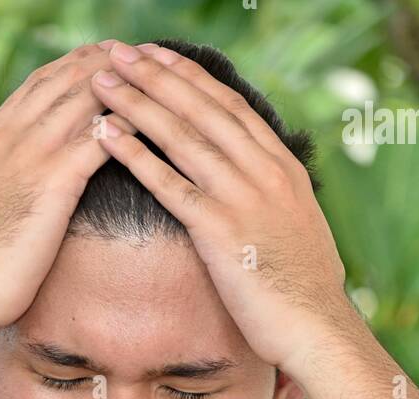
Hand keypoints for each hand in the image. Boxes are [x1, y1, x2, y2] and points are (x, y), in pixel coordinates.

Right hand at [0, 44, 135, 338]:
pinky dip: (129, 124)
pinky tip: (155, 122)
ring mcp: (30, 154)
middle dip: (106, 62)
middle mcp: (9, 136)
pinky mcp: (54, 181)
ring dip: (125, 84)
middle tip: (140, 56)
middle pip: (65, 79)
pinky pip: (102, 137)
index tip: (100, 60)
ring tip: (157, 79)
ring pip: (85, 97)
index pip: (37, 85)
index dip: (72, 68)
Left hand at [90, 42, 355, 378]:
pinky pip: (169, 184)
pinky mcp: (220, 230)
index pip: (229, 106)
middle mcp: (264, 171)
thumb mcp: (297, 231)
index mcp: (284, 167)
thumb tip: (261, 194)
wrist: (318, 329)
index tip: (157, 55)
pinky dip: (135, 155)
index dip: (189, 77)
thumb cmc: (305, 292)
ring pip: (180, 136)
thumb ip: (275, 201)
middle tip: (116, 51)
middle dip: (154, 75)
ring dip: (136, 102)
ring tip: (100, 80)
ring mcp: (243, 197)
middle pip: (200, 108)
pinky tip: (106, 135)